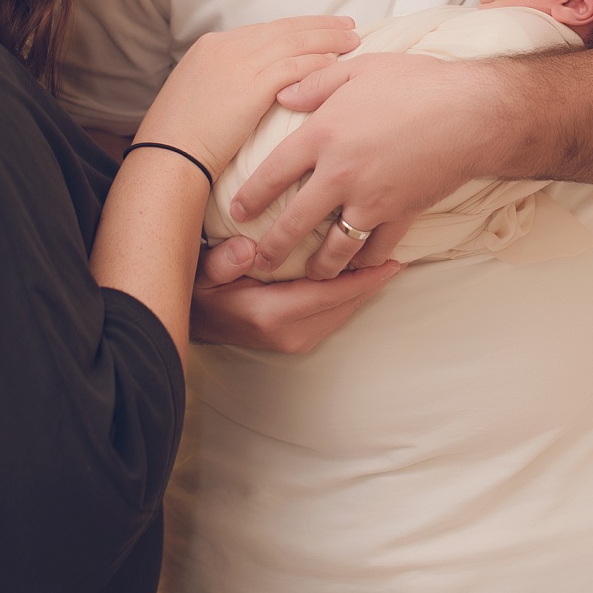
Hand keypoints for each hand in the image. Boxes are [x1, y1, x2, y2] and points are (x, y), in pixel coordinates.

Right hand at [136, 16, 357, 177]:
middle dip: (320, 26)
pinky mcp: (251, 86)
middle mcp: (226, 46)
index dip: (298, 27)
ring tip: (352, 42)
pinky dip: (317, 63)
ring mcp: (239, 63)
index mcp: (212, 45)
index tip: (320, 28)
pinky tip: (336, 64)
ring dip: (327, 40)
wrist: (168, 154)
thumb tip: (249, 85)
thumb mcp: (198, 94)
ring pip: (294, 42)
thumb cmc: (181, 136)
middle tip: (348, 26)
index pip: (266, 29)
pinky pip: (293, 67)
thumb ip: (225, 79)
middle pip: (285, 29)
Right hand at [190, 236, 401, 352]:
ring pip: (342, 311)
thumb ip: (222, 262)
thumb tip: (246, 251)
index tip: (390, 260)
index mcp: (270, 314)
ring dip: (364, 290)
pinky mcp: (296, 340)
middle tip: (399, 256)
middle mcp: (288, 333)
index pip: (328, 293)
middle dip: (372, 282)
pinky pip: (333, 315)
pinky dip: (350, 296)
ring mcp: (293, 341)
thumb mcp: (201, 272)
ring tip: (386, 263)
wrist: (193, 322)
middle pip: (343, 304)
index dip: (362, 277)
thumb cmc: (199, 291)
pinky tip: (361, 277)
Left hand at [231, 52, 505, 278]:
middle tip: (257, 261)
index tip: (236, 212)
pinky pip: (377, 248)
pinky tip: (358, 263)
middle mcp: (340, 174)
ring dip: (318, 266)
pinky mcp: (401, 214)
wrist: (471, 112)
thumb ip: (316, 83)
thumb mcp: (359, 68)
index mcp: (323, 135)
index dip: (251, 196)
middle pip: (294, 223)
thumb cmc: (416, 83)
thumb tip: (284, 94)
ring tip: (309, 274)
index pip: (273, 173)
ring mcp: (371, 200)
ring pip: (334, 248)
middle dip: (272, 248)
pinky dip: (366, 260)